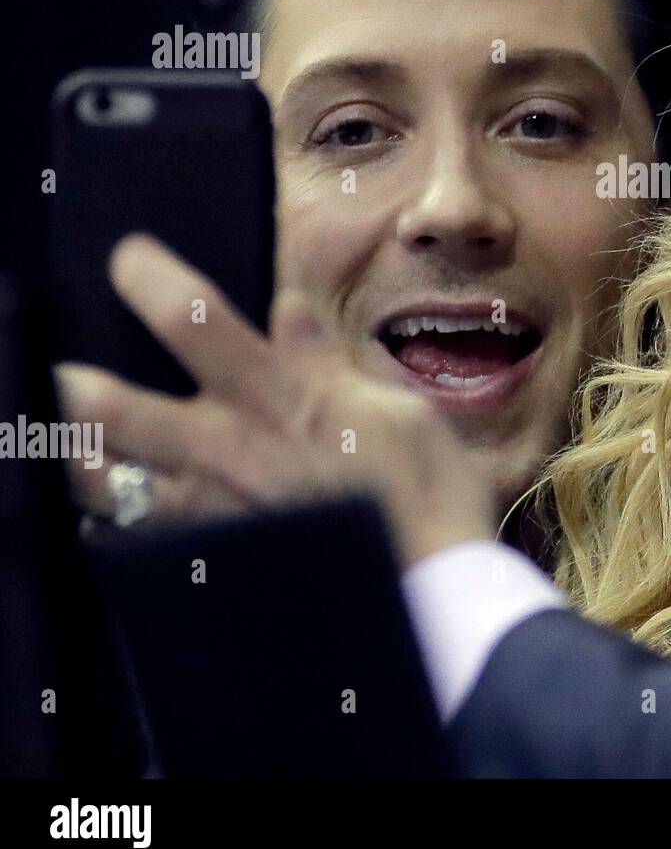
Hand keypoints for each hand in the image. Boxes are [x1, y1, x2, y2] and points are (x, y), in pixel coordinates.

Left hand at [55, 234, 496, 566]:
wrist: (430, 591)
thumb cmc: (425, 495)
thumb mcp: (395, 409)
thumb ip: (328, 361)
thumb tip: (287, 309)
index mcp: (278, 397)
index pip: (193, 319)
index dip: (150, 277)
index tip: (129, 257)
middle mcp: (227, 451)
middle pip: (112, 412)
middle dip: (73, 387)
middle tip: (62, 374)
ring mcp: (211, 513)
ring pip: (104, 487)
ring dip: (78, 462)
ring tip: (71, 446)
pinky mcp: (214, 564)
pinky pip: (135, 545)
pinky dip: (117, 525)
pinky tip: (115, 517)